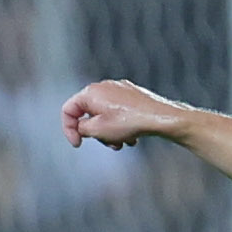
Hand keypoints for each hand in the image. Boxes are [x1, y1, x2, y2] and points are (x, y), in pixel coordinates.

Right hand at [61, 79, 189, 149]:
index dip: (68, 129)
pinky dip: (123, 126)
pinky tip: (134, 137)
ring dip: (112, 133)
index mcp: (91, 92)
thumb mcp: (98, 130)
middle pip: (90, 114)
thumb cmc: (131, 122)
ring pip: (107, 115)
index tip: (78, 144)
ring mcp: (120, 89)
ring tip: (124, 142)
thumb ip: (82, 128)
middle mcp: (104, 86)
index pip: (69, 110)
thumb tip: (82, 127)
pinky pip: (121, 113)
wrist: (163, 118)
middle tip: (110, 144)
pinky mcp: (134, 95)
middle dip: (98, 133)